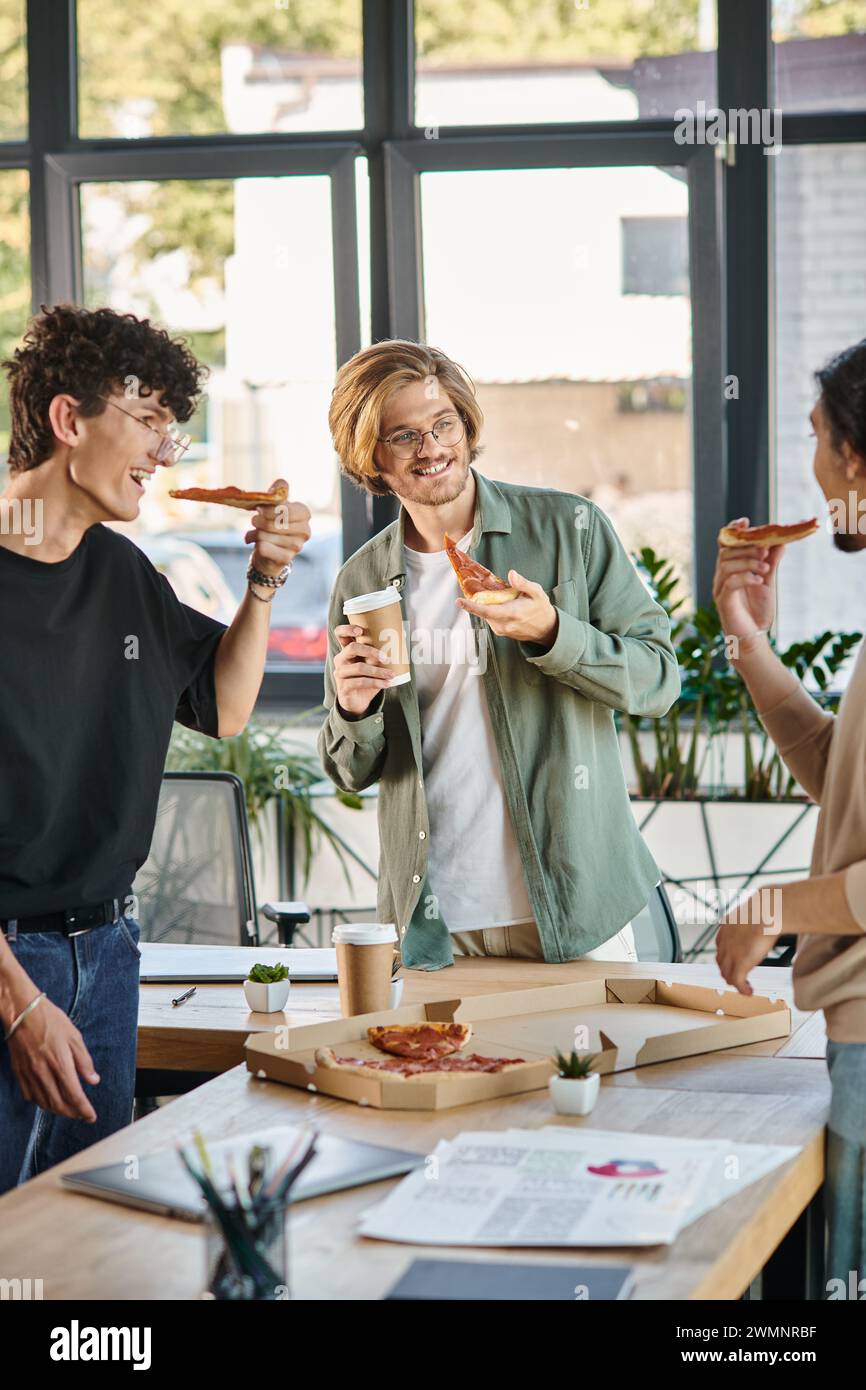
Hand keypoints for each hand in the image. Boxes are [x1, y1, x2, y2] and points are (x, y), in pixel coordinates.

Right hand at [7, 993, 99, 1121]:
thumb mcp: (74, 1036)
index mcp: (60, 1064)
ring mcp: (29, 1075)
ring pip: (44, 1103)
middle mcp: (44, 1073)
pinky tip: (48, 1100)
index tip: (91, 1117)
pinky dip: (41, 1103)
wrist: (22, 1012)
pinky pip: (30, 1096)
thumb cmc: (50, 1020)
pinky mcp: (19, 1073)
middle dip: (72, 1113)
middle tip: (81, 1114)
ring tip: (68, 1109)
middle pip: (59, 1104)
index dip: (84, 1109)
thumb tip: (93, 1080)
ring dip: (58, 1110)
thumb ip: (84, 1060)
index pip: (75, 1095)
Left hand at [243, 478, 311, 578]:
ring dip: (256, 533)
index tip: (258, 509)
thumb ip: (278, 491)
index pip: (285, 510)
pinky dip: (256, 544)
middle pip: (274, 523)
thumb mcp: (276, 504)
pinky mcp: (286, 559)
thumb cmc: (273, 523)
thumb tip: (281, 484)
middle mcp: (305, 531)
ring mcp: (298, 546)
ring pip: (266, 536)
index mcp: (304, 513)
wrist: (271, 551)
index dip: (269, 510)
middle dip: (259, 521)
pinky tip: (256, 543)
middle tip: (254, 520)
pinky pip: (263, 548)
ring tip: (255, 532)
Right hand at [333, 623, 394, 716]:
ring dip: (378, 671)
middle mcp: (341, 659)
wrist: (358, 701)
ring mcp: (340, 673)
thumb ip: (380, 654)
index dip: (348, 629)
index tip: (360, 630)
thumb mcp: (372, 665)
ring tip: (392, 674)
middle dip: (370, 651)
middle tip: (385, 657)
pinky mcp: (343, 686)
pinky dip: (376, 683)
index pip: (340, 633)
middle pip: (352, 648)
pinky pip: (361, 682)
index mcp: (347, 650)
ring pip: (359, 668)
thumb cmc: (366, 678)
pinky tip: (387, 683)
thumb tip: (404, 639)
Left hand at [456, 570, 558, 647]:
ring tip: (504, 599)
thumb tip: (511, 574)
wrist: (547, 629)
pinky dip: (492, 610)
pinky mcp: (501, 632)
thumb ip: (523, 583)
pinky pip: (490, 618)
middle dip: (480, 599)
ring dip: (489, 604)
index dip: (471, 607)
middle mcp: (504, 625)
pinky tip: (503, 606)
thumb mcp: (537, 593)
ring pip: (486, 614)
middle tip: (486, 590)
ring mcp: (502, 630)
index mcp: (512, 614)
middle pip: (484, 610)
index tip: (459, 601)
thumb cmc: (541, 609)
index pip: (487, 611)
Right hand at [712, 517, 783, 644]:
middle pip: (726, 552)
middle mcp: (721, 577)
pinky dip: (746, 577)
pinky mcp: (723, 601)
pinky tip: (759, 580)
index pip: (725, 544)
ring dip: (748, 562)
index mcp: (729, 570)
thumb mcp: (768, 582)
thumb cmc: (757, 611)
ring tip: (765, 569)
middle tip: (764, 552)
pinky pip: (730, 583)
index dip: (732, 531)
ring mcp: (720, 589)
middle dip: (746, 548)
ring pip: (726, 565)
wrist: (754, 638)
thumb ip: (772, 562)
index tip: (745, 522)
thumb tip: (781, 541)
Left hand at [715, 897, 777, 995]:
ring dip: (734, 981)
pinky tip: (749, 992)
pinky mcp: (740, 963)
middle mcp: (725, 940)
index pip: (721, 945)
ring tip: (743, 986)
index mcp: (727, 926)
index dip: (726, 955)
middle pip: (720, 961)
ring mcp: (731, 953)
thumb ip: (760, 910)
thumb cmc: (768, 905)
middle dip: (727, 970)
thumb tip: (775, 903)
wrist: (768, 909)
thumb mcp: (759, 906)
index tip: (733, 960)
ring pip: (726, 973)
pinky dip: (742, 989)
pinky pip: (737, 982)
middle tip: (737, 977)